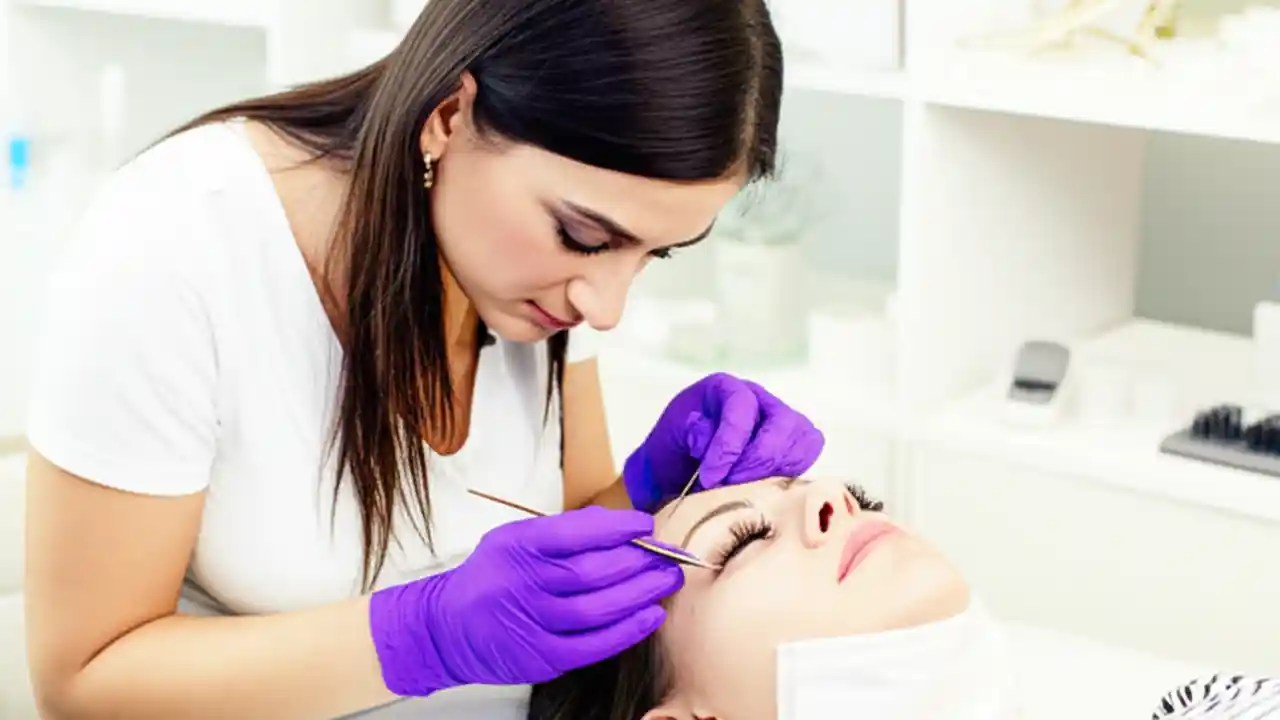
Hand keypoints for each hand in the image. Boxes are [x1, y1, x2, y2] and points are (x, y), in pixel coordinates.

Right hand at [368, 506, 682, 695]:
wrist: (447, 627)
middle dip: (637, 561)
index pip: (574, 533)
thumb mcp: (513, 540)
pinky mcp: (540, 657)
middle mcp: (522, 584)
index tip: (645, 524)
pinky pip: (592, 646)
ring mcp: (530, 624)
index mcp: (517, 547)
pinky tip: (649, 616)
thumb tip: (619, 527)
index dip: (617, 528)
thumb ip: (561, 533)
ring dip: (639, 594)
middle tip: (667, 554)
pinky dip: (626, 632)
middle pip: (591, 572)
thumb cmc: (490, 576)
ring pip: (596, 609)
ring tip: (667, 581)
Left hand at [622, 372, 824, 512]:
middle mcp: (758, 399)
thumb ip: (688, 434)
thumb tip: (706, 437)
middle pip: (782, 422)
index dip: (729, 446)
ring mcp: (779, 421)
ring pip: (803, 438)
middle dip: (757, 460)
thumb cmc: (672, 453)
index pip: (741, 408)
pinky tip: (763, 487)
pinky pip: (808, 454)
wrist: (676, 471)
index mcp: (725, 388)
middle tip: (731, 485)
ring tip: (746, 488)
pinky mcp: (792, 445)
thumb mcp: (668, 439)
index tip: (711, 476)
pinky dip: (791, 472)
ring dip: (776, 469)